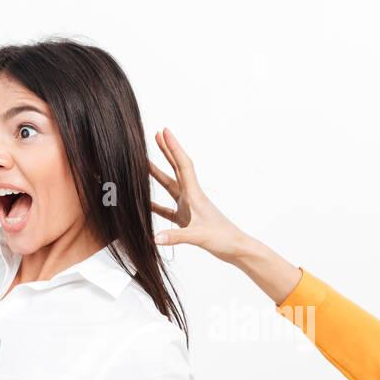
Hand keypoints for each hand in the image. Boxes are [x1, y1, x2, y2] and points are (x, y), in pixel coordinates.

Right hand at [149, 128, 247, 260]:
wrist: (235, 248)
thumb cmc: (222, 239)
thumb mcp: (198, 236)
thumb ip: (176, 237)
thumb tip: (155, 238)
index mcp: (195, 195)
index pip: (183, 164)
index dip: (173, 147)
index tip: (163, 131)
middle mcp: (191, 197)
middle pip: (176, 168)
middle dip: (166, 151)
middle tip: (155, 135)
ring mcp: (188, 207)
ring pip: (170, 186)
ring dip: (158, 174)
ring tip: (144, 163)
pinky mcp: (186, 220)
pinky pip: (167, 208)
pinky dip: (155, 204)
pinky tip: (145, 202)